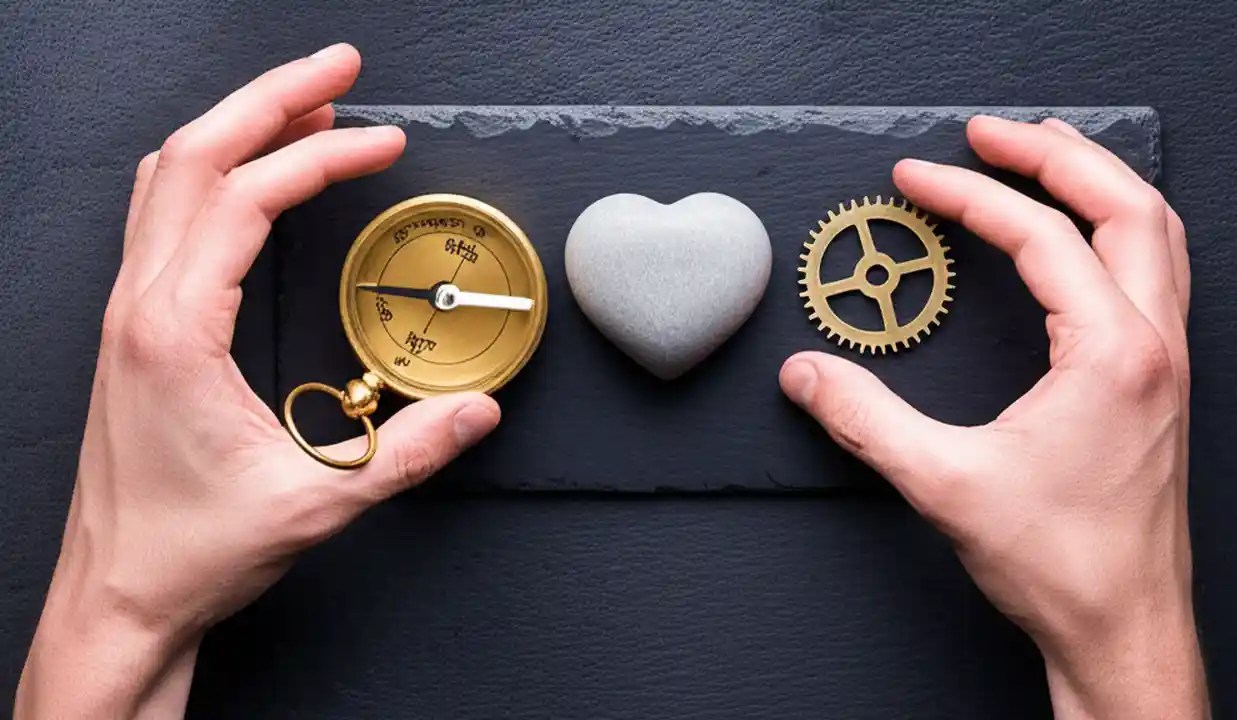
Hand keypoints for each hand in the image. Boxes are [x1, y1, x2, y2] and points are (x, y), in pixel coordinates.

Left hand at [16, 45, 500, 718]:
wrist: (119, 596)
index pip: (246, 198)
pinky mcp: (133, 331)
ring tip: (301, 102)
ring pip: (166, 177)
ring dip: (234, 127)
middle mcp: (139, 307)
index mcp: (174, 331)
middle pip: (193, 156)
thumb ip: (408, 453)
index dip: (320, 155)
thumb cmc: (191, 551)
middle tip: (338, 65)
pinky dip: (208, 172)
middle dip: (270, 97)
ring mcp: (126, 315)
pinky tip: (244, 177)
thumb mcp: (317, 504)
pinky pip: (160, 216)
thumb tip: (476, 411)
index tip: (380, 141)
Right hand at [780, 117, 1205, 717]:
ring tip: (1039, 155)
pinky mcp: (1160, 382)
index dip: (969, 196)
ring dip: (1096, 182)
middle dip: (1053, 153)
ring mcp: (1166, 361)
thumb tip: (808, 377)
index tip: (917, 178)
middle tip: (987, 133)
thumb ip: (865, 421)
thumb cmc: (1062, 563)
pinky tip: (1081, 238)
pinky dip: (1116, 228)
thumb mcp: (944, 485)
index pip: (1042, 236)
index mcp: (1111, 354)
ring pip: (1155, 231)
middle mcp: (1153, 344)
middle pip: (1125, 203)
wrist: (1124, 625)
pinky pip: (1156, 270)